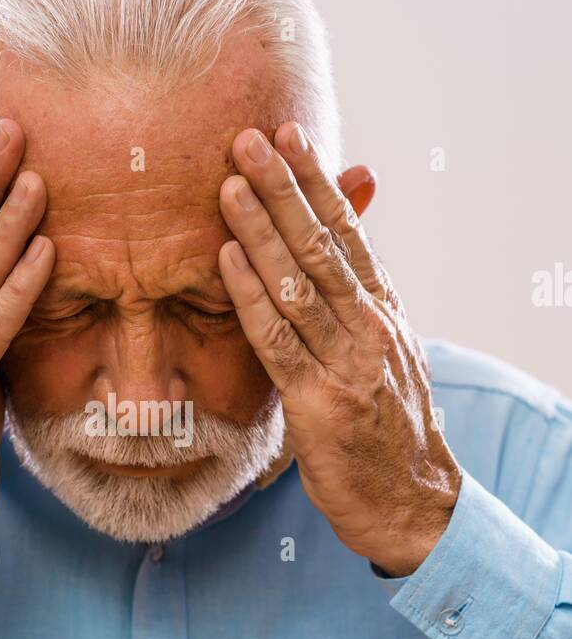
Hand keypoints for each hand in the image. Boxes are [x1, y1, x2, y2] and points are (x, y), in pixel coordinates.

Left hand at [218, 122, 461, 577]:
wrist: (412, 502)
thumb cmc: (387, 427)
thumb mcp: (383, 354)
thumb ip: (358, 304)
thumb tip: (340, 257)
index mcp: (384, 311)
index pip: (348, 233)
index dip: (318, 181)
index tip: (291, 135)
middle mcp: (369, 327)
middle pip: (320, 244)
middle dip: (282, 188)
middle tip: (247, 140)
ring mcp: (346, 364)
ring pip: (297, 284)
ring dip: (260, 230)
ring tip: (229, 186)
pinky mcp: (319, 403)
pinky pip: (279, 341)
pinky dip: (251, 297)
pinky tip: (226, 261)